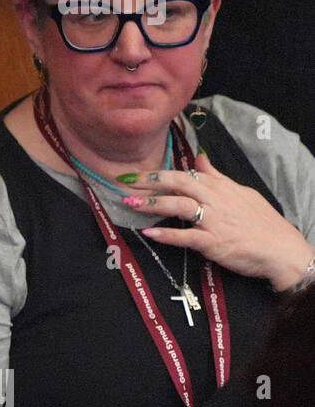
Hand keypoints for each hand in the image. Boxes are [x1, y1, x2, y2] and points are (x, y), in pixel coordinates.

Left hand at [121, 151, 314, 289]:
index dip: (157, 174)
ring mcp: (214, 220)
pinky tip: (150, 233)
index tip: (134, 175)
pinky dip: (167, 234)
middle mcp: (216, 199)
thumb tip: (199, 157)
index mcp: (220, 187)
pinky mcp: (214, 242)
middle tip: (124, 183)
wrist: (282, 249)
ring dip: (152, 203)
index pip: (184, 174)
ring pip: (179, 205)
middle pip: (178, 183)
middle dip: (149, 182)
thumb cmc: (261, 222)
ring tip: (130, 204)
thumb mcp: (240, 192)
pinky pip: (187, 236)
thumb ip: (216, 176)